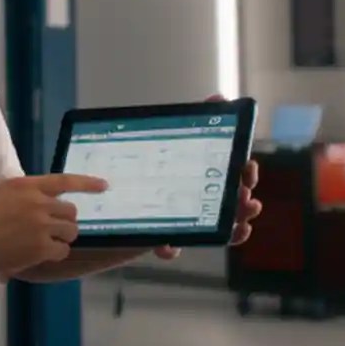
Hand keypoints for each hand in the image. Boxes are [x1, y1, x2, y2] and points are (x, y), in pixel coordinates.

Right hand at [0, 174, 107, 276]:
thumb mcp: (1, 194)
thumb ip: (25, 195)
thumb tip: (46, 203)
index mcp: (26, 185)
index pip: (64, 181)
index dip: (87, 183)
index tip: (104, 185)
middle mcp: (38, 202)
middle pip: (70, 211)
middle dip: (65, 221)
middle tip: (53, 229)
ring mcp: (41, 225)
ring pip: (70, 231)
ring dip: (62, 237)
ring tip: (45, 243)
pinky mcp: (41, 247)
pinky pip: (62, 250)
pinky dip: (55, 253)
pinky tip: (40, 254)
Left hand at [150, 96, 264, 261]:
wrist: (96, 194)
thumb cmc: (142, 164)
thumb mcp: (166, 139)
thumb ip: (194, 122)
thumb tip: (220, 97)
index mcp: (200, 175)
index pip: (231, 175)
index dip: (245, 174)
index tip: (248, 168)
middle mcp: (195, 199)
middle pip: (230, 205)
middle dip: (244, 204)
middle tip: (247, 199)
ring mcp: (180, 218)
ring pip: (212, 230)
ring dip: (230, 230)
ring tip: (239, 227)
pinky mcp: (157, 234)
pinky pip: (169, 247)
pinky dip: (171, 248)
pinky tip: (167, 245)